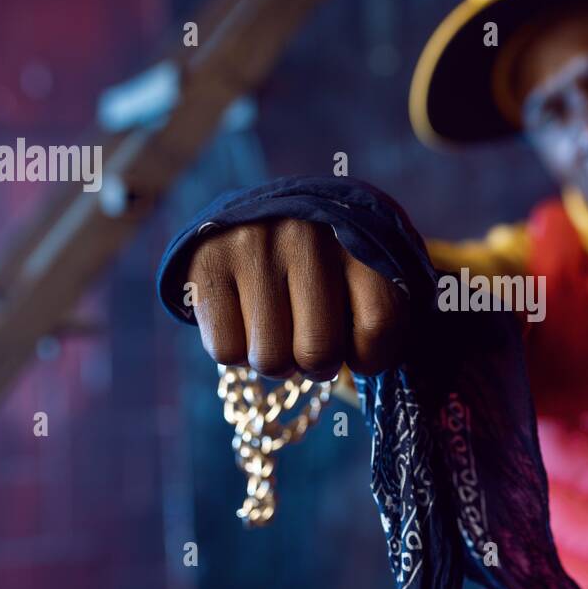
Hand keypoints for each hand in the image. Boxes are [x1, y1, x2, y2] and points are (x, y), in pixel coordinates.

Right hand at [185, 218, 406, 379]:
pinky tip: (243, 323)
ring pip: (270, 358)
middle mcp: (307, 234)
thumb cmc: (318, 266)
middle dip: (316, 366)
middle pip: (318, 350)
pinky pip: (226, 351)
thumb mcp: (361, 274)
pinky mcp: (208, 262)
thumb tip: (363, 368)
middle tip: (309, 348)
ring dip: (275, 362)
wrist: (250, 220)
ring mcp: (253, 246)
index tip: (358, 352)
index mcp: (358, 237)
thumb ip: (376, 314)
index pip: (380, 321)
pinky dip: (236, 353)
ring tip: (277, 333)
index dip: (371, 357)